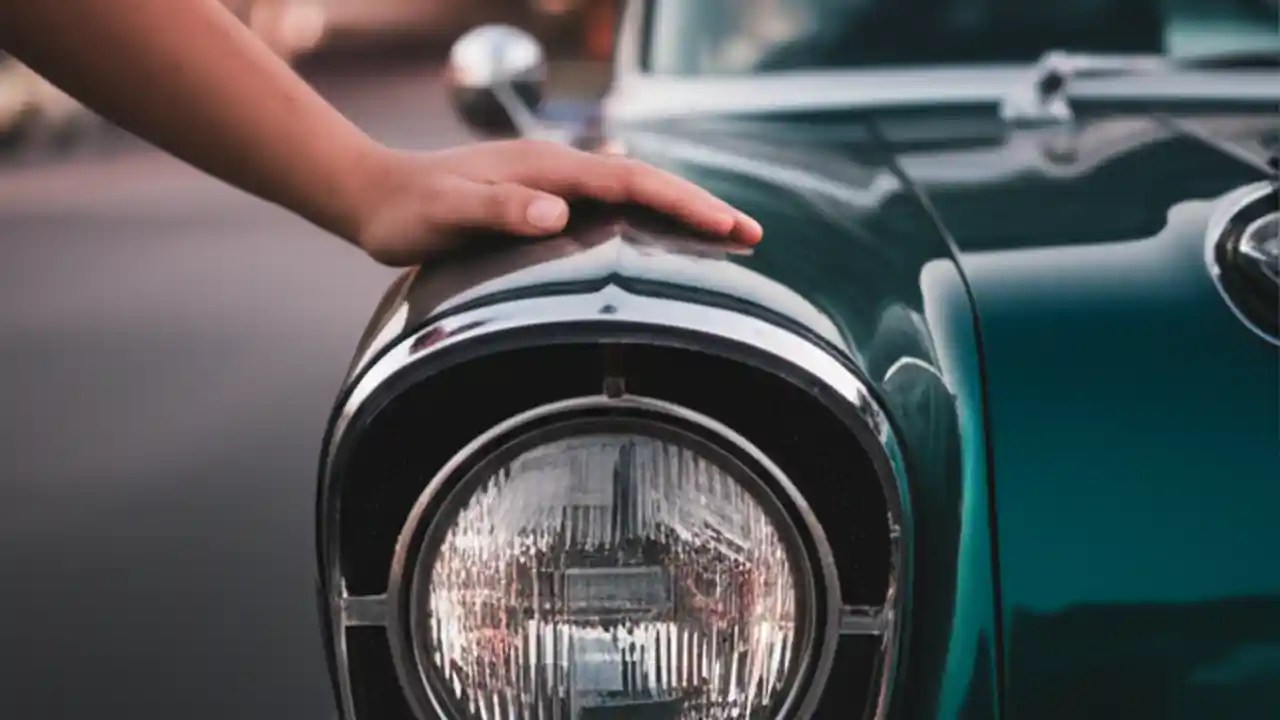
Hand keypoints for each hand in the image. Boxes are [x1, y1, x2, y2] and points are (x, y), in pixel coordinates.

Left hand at [346, 140, 763, 266]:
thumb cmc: (409, 211)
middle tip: (753, 235)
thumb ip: (499, 211)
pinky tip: (661, 235)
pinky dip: (648, 217)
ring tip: (726, 236)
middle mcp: (559, 168)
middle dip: (702, 207)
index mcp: (548, 168)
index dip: (683, 204)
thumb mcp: (448, 214)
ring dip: (681, 211)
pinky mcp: (543, 198)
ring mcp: (553, 182)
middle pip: (648, 183)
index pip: (633, 183)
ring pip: (634, 193)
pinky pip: (612, 205)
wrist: (374, 193)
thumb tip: (557, 214)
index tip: (728, 227)